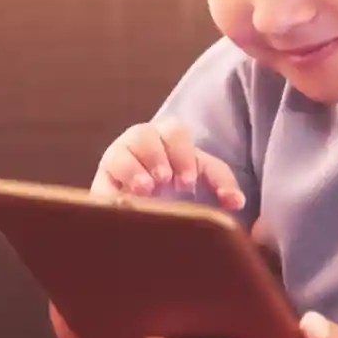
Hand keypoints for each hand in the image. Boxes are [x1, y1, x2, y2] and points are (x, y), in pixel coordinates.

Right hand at [90, 122, 245, 210]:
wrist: (148, 206)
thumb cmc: (179, 185)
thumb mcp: (203, 179)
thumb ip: (223, 184)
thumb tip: (237, 202)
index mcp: (168, 137)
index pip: (174, 131)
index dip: (181, 153)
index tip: (187, 182)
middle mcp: (140, 142)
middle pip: (143, 134)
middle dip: (156, 156)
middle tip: (165, 180)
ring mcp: (118, 159)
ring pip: (119, 153)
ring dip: (132, 170)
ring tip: (145, 189)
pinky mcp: (102, 182)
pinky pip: (100, 181)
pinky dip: (110, 192)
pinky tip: (122, 204)